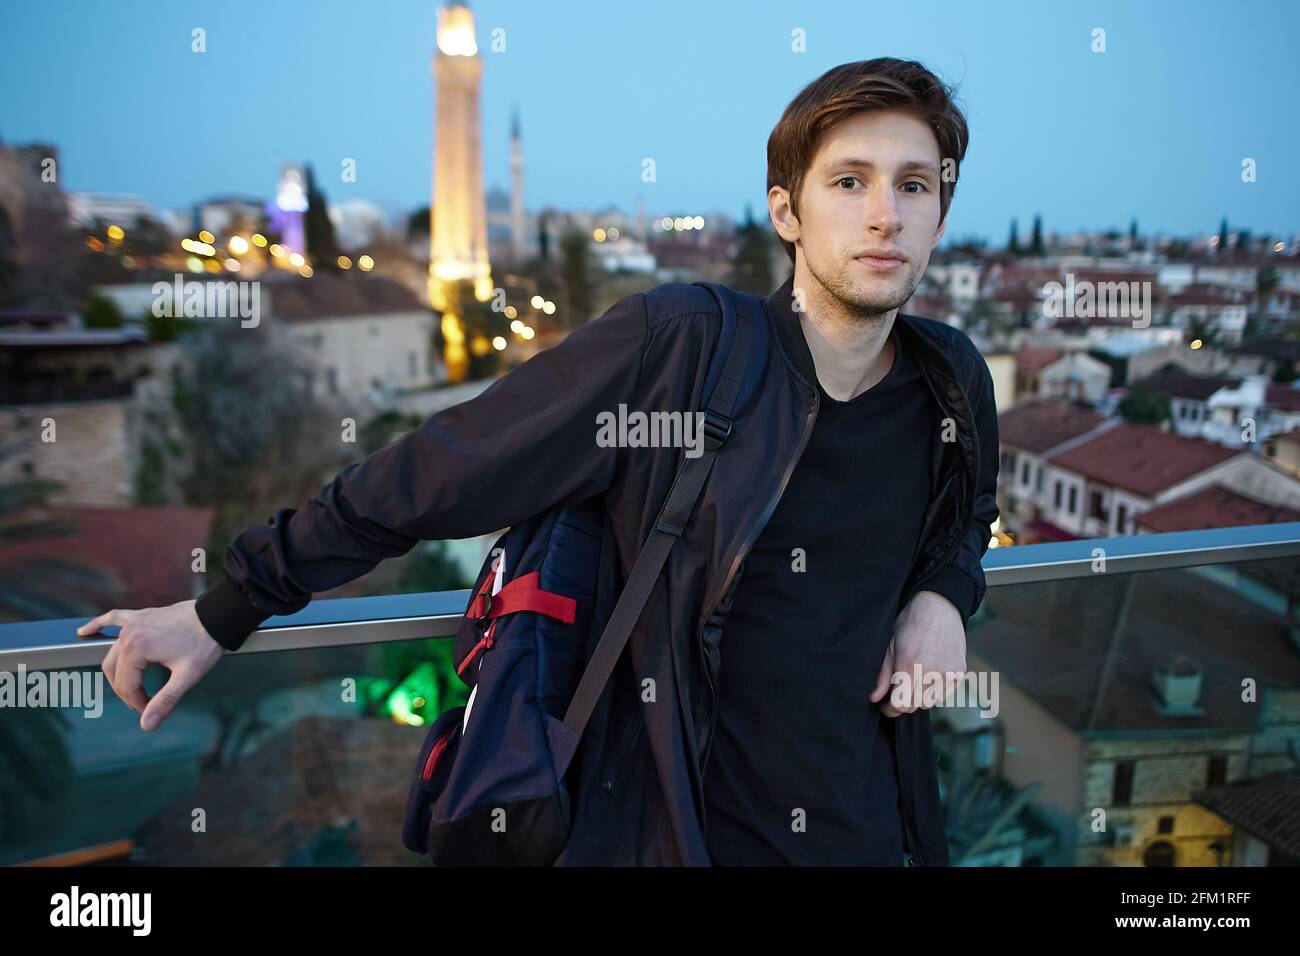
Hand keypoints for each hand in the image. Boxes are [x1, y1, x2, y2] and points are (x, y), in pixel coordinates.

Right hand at [76, 600, 224, 731]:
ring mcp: (133, 622)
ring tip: (126, 689)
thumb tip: (147, 725)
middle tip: (142, 704)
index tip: (151, 710)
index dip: (137, 702)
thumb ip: (166, 700)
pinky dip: (98, 625)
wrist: (218, 614)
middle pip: (114, 670)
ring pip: (112, 651)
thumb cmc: (205, 643)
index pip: (126, 685)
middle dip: (126, 691)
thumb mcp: (187, 676)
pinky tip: (84, 631)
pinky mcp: (140, 616)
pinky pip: (114, 619)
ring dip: (116, 671)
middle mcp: (128, 634)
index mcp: (136, 649)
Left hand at [869, 590, 966, 717]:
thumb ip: (882, 675)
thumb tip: (874, 697)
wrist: (939, 606)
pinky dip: (934, 690)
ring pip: (929, 702)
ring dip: (919, 697)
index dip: (890, 708)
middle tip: (896, 691)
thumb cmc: (910, 624)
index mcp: (910, 667)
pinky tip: (928, 674)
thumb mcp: (890, 646)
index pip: (900, 705)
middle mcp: (931, 674)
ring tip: (913, 680)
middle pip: (914, 706)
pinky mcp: (959, 673)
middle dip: (903, 703)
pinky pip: (944, 693)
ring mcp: (948, 674)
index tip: (884, 704)